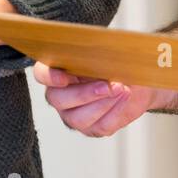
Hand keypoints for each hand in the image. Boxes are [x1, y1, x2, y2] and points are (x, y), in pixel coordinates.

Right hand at [33, 61, 159, 136]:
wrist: (135, 83)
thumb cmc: (116, 65)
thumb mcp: (108, 54)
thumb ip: (98, 52)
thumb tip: (101, 50)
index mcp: (58, 72)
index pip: (42, 74)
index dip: (49, 77)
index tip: (64, 78)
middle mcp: (61, 96)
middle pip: (58, 99)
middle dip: (84, 93)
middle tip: (107, 85)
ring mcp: (74, 115)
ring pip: (78, 118)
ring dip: (103, 103)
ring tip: (121, 89)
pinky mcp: (92, 128)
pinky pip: (100, 126)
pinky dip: (115, 111)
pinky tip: (124, 98)